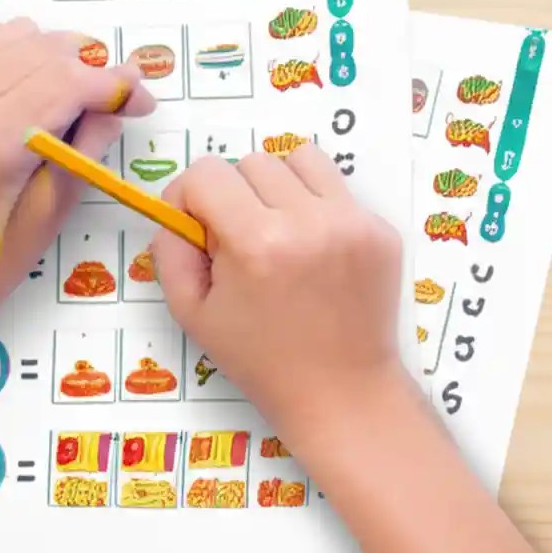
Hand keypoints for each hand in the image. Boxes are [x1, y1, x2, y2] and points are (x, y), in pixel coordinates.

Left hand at [0, 17, 154, 312]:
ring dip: (54, 58)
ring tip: (65, 96)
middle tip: (110, 103)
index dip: (116, 86)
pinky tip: (27, 81)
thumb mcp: (62, 198)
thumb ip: (93, 136)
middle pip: (48, 50)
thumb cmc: (4, 244)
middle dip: (90, 71)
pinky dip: (16, 46)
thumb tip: (127, 89)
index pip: (70, 82)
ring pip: (22, 33)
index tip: (144, 101)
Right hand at [151, 147, 403, 426]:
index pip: (207, 173)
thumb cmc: (261, 360)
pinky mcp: (380, 230)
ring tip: (279, 231)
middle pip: (251, 162)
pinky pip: (337, 189)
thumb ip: (171, 251)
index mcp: (256, 243)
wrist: (341, 392)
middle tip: (240, 240)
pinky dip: (317, 208)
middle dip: (234, 195)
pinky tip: (315, 252)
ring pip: (299, 159)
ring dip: (279, 187)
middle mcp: (308, 221)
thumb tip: (176, 210)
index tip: (195, 226)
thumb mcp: (192, 314)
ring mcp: (352, 222)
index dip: (189, 196)